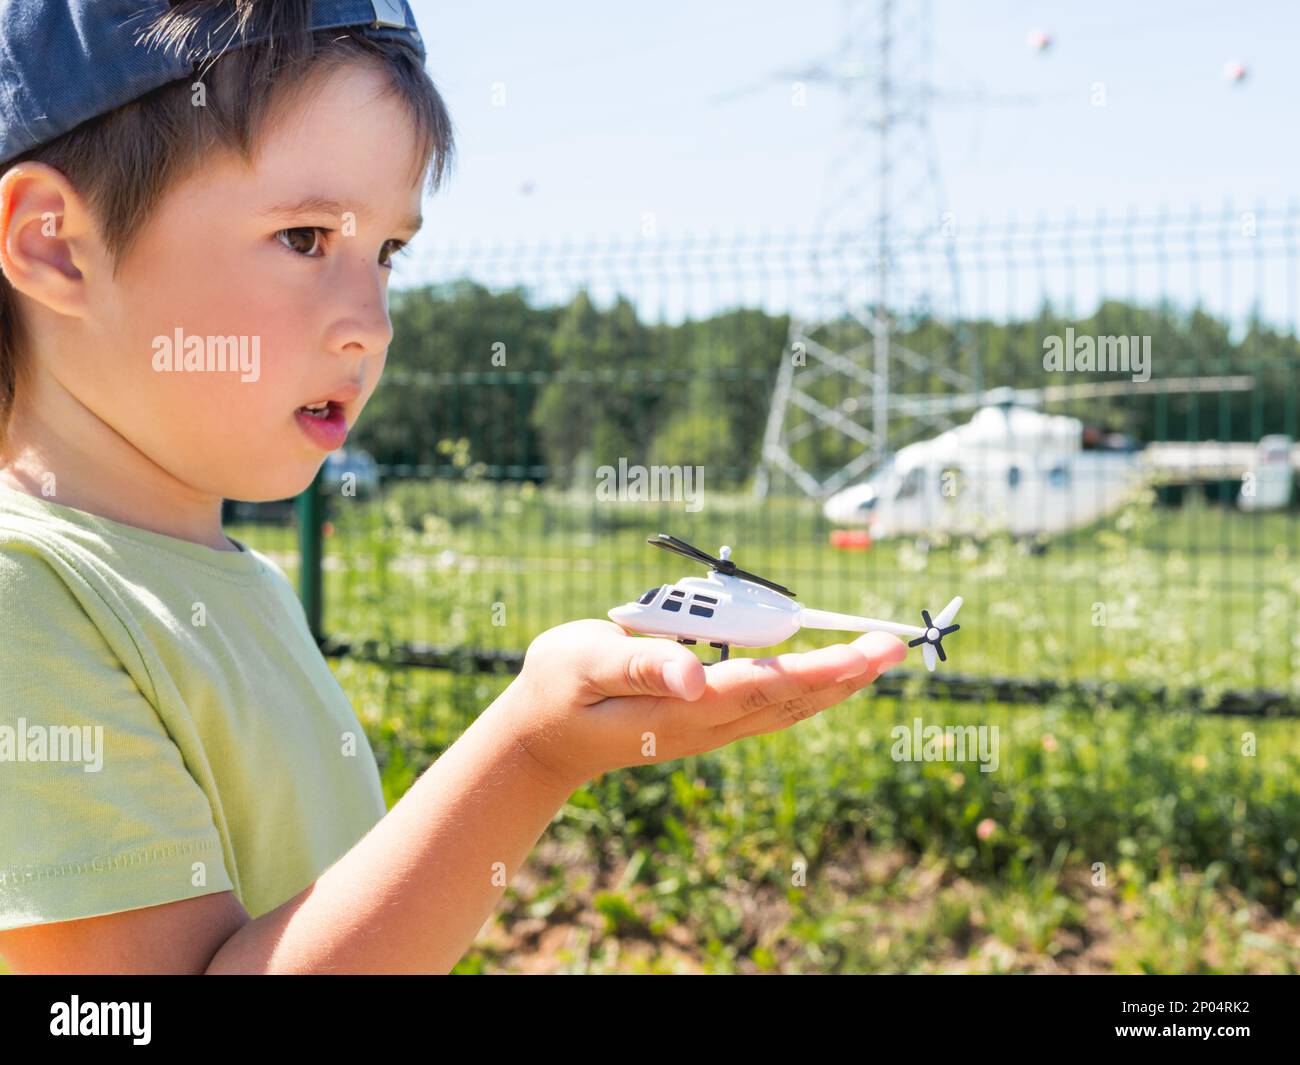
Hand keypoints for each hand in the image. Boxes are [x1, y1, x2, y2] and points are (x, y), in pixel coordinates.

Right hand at [497, 619, 907, 790]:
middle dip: (844, 674)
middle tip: (895, 648)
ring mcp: (709, 729)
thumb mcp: (584, 665)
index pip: (760, 686)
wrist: (542, 740)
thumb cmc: (558, 689)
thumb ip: (640, 664)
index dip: (814, 670)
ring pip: (784, 708)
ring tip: (878, 659)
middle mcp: (705, 725)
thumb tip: (696, 674)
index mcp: (680, 708)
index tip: (860, 655)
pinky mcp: (706, 723)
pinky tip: (831, 677)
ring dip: (834, 685)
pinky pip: (769, 707)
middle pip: (788, 699)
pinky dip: (806, 689)